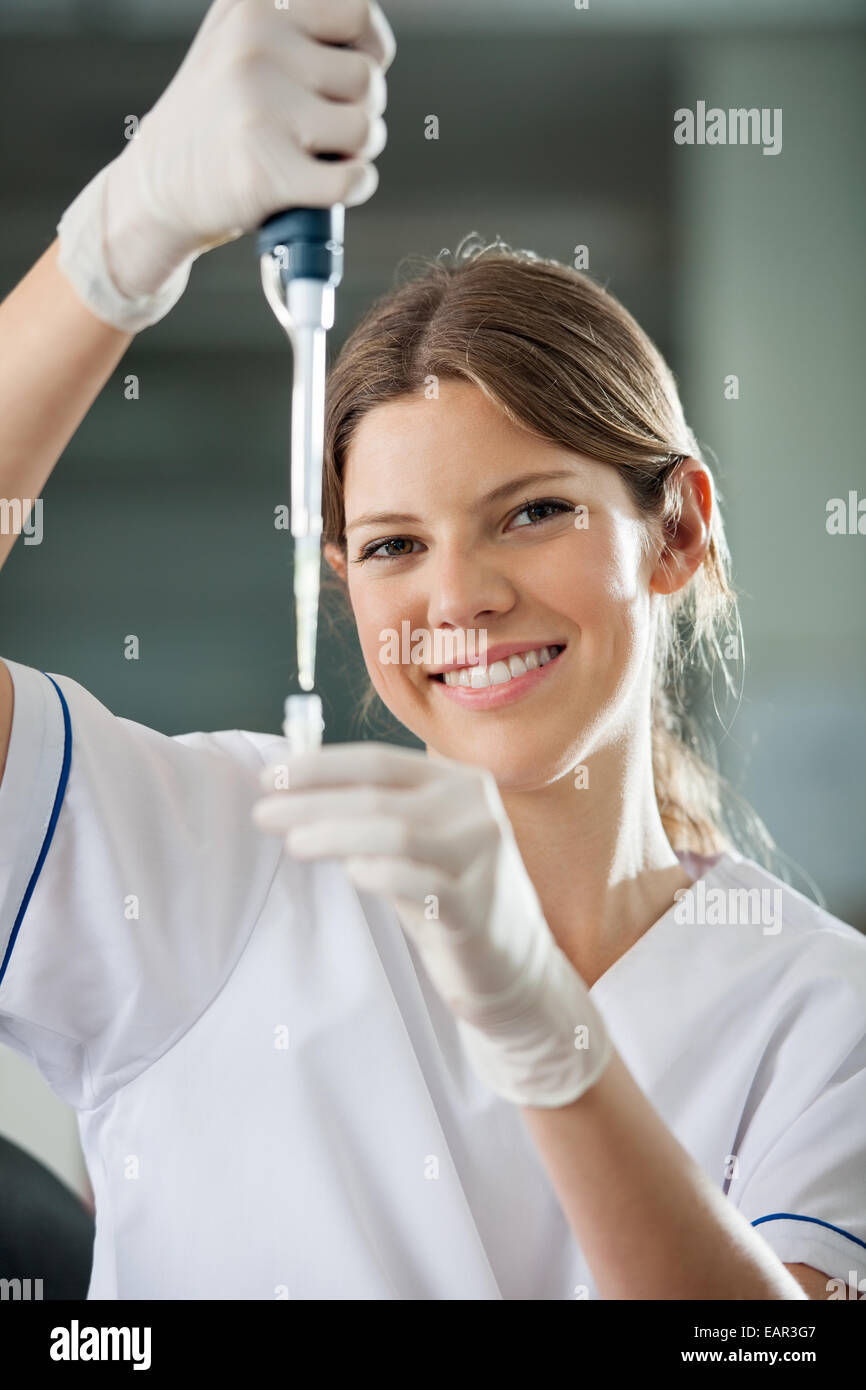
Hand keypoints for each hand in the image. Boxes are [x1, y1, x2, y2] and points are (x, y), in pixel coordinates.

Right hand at [57, 0, 393, 329]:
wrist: (159, 183)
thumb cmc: (220, 112)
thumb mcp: (242, 36)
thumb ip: (298, 20)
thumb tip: (372, 38)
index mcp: (256, 4)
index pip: (359, 13)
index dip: (369, 52)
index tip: (347, 78)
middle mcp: (256, 46)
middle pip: (367, 80)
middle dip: (359, 110)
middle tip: (322, 126)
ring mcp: (260, 108)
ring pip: (364, 129)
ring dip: (357, 150)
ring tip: (319, 152)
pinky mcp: (267, 171)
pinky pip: (352, 179)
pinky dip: (355, 187)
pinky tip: (332, 185)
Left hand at [252, 742, 612, 1107]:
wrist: (511, 964)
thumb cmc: (446, 893)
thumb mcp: (415, 841)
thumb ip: (371, 812)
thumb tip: (291, 789)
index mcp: (458, 781)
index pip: (378, 761)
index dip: (319, 767)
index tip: (269, 777)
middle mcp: (475, 810)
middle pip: (379, 795)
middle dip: (312, 801)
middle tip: (263, 813)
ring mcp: (482, 858)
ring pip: (397, 833)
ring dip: (335, 834)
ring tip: (294, 844)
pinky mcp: (479, 909)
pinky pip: (421, 884)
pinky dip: (380, 873)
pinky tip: (352, 873)